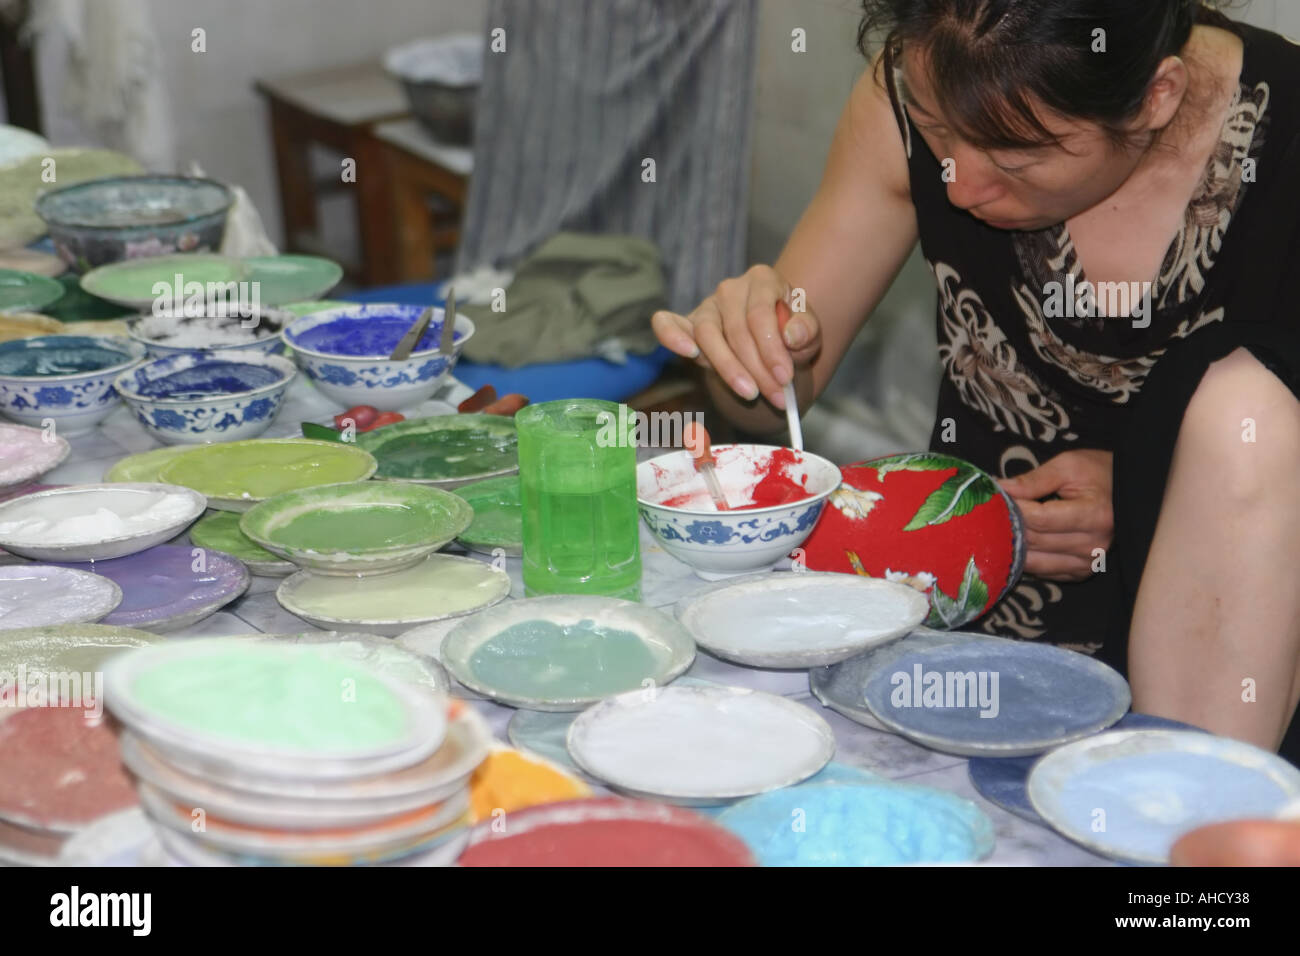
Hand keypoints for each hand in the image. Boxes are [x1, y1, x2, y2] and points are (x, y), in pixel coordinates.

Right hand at [652, 265, 821, 408]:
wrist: (773, 339)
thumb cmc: (790, 332)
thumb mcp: (809, 330)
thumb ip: (807, 329)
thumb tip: (792, 336)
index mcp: (762, 280)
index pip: (761, 315)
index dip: (771, 350)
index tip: (784, 378)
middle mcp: (730, 289)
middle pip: (736, 330)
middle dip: (757, 369)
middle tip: (775, 396)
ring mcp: (706, 307)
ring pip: (708, 335)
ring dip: (728, 368)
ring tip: (749, 393)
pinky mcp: (688, 325)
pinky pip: (668, 324)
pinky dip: (670, 335)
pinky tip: (686, 351)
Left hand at [998, 450, 1113, 581]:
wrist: (1130, 491)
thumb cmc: (1099, 473)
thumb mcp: (1068, 466)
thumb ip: (1033, 480)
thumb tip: (1000, 489)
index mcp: (1094, 515)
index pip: (1039, 519)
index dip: (1014, 508)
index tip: (999, 497)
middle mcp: (1094, 545)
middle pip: (1035, 541)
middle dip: (1009, 525)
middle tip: (994, 512)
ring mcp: (1089, 562)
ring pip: (1035, 562)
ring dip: (1015, 545)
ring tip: (1003, 527)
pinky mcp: (1082, 572)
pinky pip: (1045, 572)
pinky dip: (1028, 558)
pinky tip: (1021, 542)